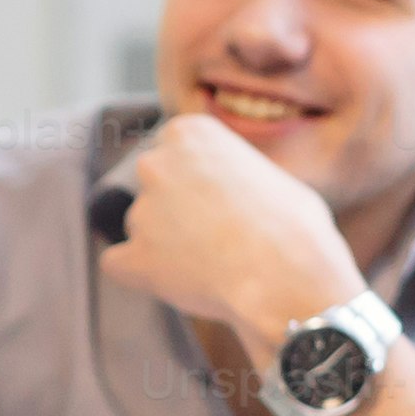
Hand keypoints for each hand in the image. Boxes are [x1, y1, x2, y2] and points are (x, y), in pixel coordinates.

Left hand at [99, 108, 365, 335]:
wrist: (287, 275)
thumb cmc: (295, 226)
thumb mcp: (271, 175)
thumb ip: (232, 175)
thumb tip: (232, 194)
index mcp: (189, 132)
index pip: (173, 151)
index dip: (194, 180)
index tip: (216, 200)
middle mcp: (155, 163)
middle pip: (153, 185)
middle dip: (174, 207)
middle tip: (211, 235)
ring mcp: (141, 210)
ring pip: (142, 227)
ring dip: (164, 245)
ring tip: (210, 266)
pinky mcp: (134, 257)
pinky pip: (119, 264)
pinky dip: (139, 274)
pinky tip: (171, 283)